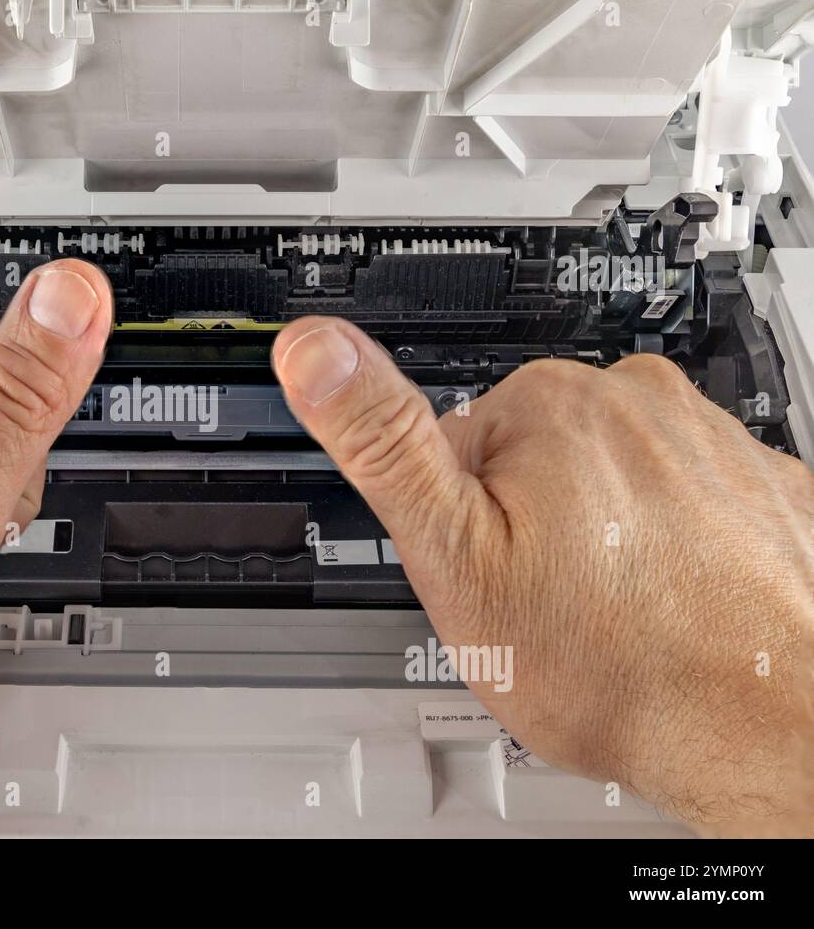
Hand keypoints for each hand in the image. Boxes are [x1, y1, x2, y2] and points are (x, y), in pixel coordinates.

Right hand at [272, 317, 813, 833]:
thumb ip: (380, 443)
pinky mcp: (762, 483)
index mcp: (550, 406)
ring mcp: (711, 441)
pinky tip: (666, 598)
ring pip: (616, 476)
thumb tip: (315, 350)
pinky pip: (687, 499)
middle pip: (541, 451)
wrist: (762, 728)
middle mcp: (640, 402)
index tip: (481, 562)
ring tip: (606, 608)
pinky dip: (672, 542)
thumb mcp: (452, 556)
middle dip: (529, 517)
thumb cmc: (608, 662)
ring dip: (603, 530)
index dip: (459, 514)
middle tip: (538, 595)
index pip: (461, 438)